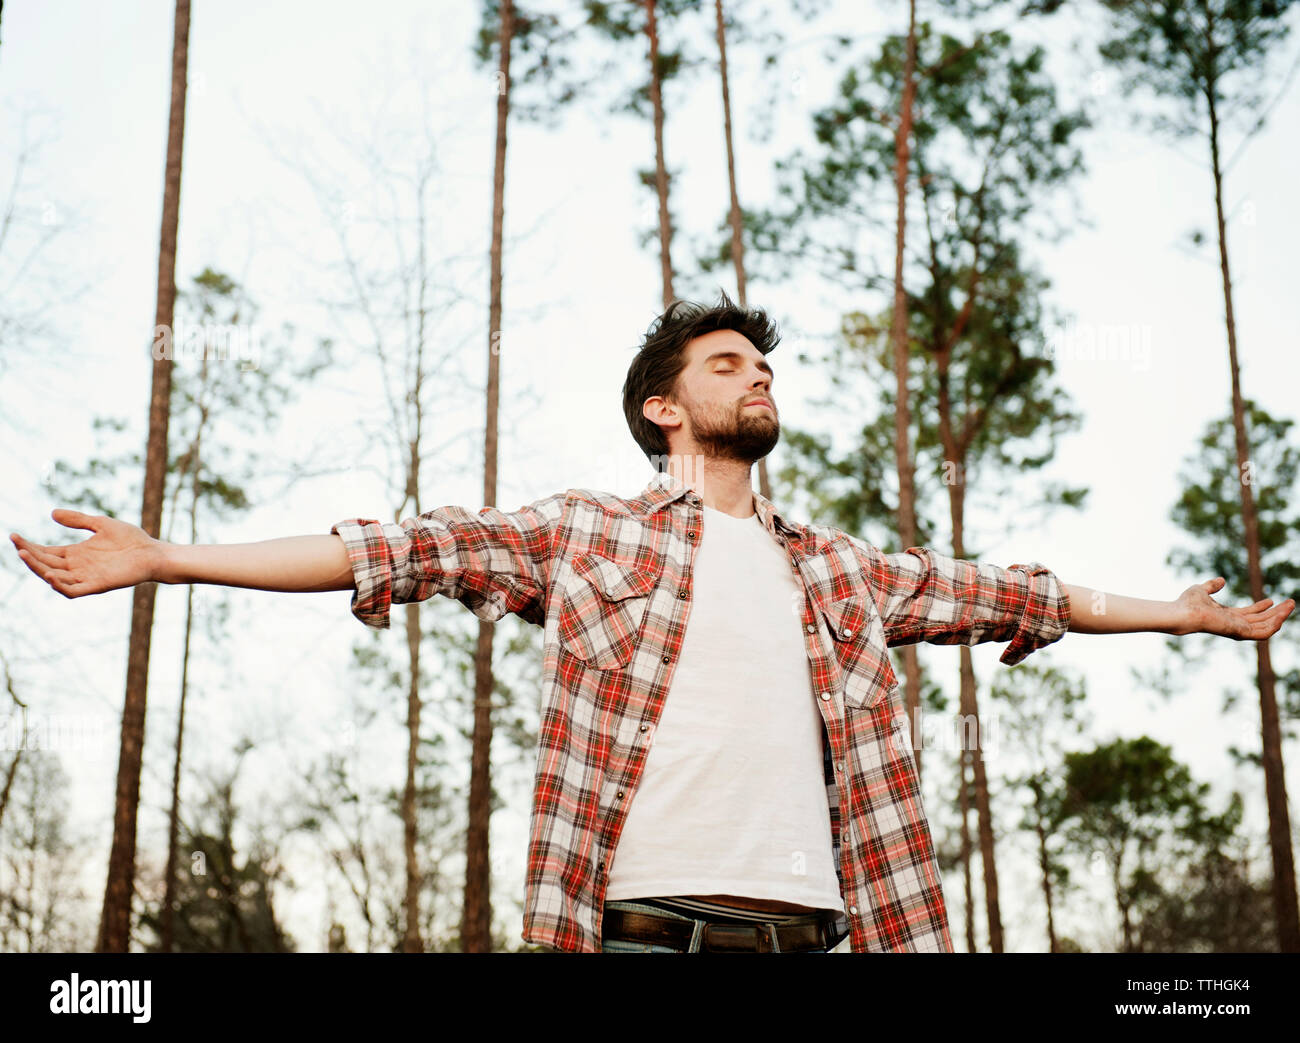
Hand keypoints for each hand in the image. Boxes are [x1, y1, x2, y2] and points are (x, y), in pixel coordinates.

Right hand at [9, 509, 163, 597]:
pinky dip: (60, 585)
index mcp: (76, 554)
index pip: (45, 552)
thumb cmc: (131, 539)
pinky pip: (73, 591)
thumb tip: (52, 513)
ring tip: (25, 556)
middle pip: (45, 564)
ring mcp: (86, 577)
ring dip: (38, 569)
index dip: (29, 546)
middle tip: (16, 544)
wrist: (153, 553)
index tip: (14, 536)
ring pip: (54, 578)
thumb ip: (78, 520)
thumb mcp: (101, 524)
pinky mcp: (97, 585)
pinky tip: (50, 575)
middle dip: (29, 555)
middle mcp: (77, 567)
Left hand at [1174, 577, 1295, 640]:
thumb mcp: (1202, 590)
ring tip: (1290, 605)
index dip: (1261, 607)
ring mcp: (1237, 629)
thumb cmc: (1187, 603)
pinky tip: (1281, 616)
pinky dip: (1274, 625)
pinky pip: (1263, 633)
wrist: (1182, 612)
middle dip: (1276, 612)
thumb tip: (1221, 580)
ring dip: (1279, 617)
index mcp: (1226, 616)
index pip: (1249, 614)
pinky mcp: (1239, 632)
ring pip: (1265, 627)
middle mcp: (1234, 624)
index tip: (1272, 600)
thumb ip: (1212, 586)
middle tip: (1290, 602)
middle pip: (1261, 620)